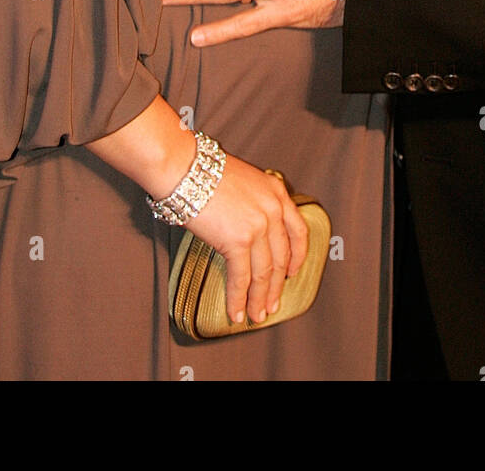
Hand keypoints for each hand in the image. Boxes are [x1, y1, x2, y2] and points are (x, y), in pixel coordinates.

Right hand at [187, 155, 308, 324]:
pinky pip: (241, 278)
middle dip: (277, 286)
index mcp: (276, 193)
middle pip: (282, 258)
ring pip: (264, 273)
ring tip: (256, 315)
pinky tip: (236, 312)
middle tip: (272, 304)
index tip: (293, 273)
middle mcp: (273, 209)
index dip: (298, 257)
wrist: (186, 169)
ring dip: (260, 299)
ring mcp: (258, 226)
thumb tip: (250, 235)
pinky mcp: (238, 240)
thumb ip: (255, 205)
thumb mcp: (245, 182)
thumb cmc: (206, 173)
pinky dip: (238, 299)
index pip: (298, 231)